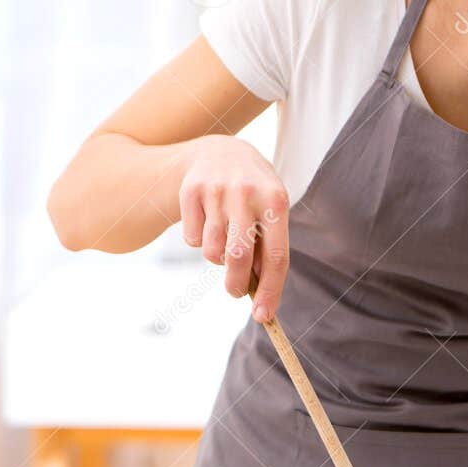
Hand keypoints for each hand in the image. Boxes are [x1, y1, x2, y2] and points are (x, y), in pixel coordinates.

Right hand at [176, 135, 289, 320]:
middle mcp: (246, 194)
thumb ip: (268, 246)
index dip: (271, 291)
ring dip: (217, 259)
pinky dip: (198, 242)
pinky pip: (192, 240)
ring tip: (223, 239)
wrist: (219, 150)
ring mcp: (216, 191)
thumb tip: (260, 295)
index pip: (276, 256)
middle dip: (236, 285)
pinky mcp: (190, 191)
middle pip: (239, 258)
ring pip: (212, 252)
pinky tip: (206, 221)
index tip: (263, 316)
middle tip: (235, 291)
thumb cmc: (253, 193)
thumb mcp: (270, 209)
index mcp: (276, 200)